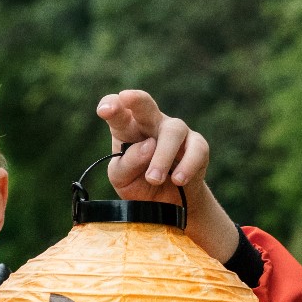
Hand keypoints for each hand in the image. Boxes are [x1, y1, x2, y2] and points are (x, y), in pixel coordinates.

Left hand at [97, 89, 207, 203]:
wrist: (166, 203)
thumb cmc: (139, 183)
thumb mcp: (122, 179)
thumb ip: (127, 163)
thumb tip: (147, 146)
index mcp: (127, 129)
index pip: (117, 112)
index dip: (110, 105)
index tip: (105, 110)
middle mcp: (151, 124)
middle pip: (145, 104)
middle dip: (137, 100)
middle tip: (127, 97)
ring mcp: (175, 131)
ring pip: (172, 131)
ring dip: (162, 156)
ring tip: (153, 178)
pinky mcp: (197, 145)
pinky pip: (196, 149)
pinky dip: (187, 165)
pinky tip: (178, 180)